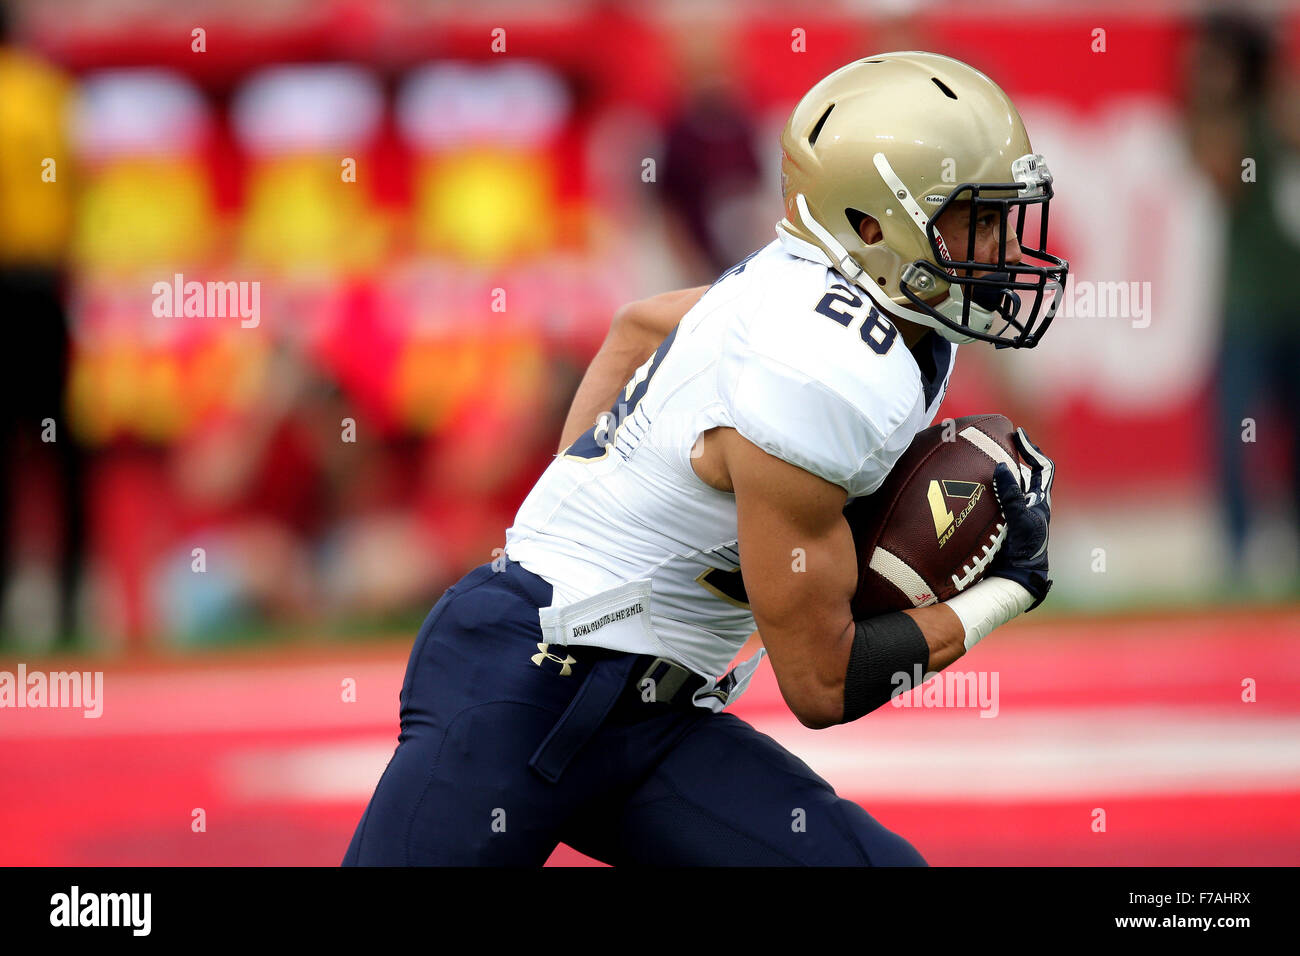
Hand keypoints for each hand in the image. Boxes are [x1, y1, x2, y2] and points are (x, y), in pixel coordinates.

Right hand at [987, 428, 1053, 609]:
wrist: (1016, 579)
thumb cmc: (1025, 551)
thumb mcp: (1021, 521)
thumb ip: (1011, 495)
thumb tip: (1001, 466)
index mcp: (1039, 501)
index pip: (1042, 467)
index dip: (1031, 448)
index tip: (1017, 433)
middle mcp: (1028, 505)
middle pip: (1023, 474)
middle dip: (1010, 456)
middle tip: (993, 442)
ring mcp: (1013, 515)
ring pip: (1006, 488)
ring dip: (994, 474)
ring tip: (977, 460)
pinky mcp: (999, 524)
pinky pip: (991, 502)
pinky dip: (981, 492)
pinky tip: (965, 489)